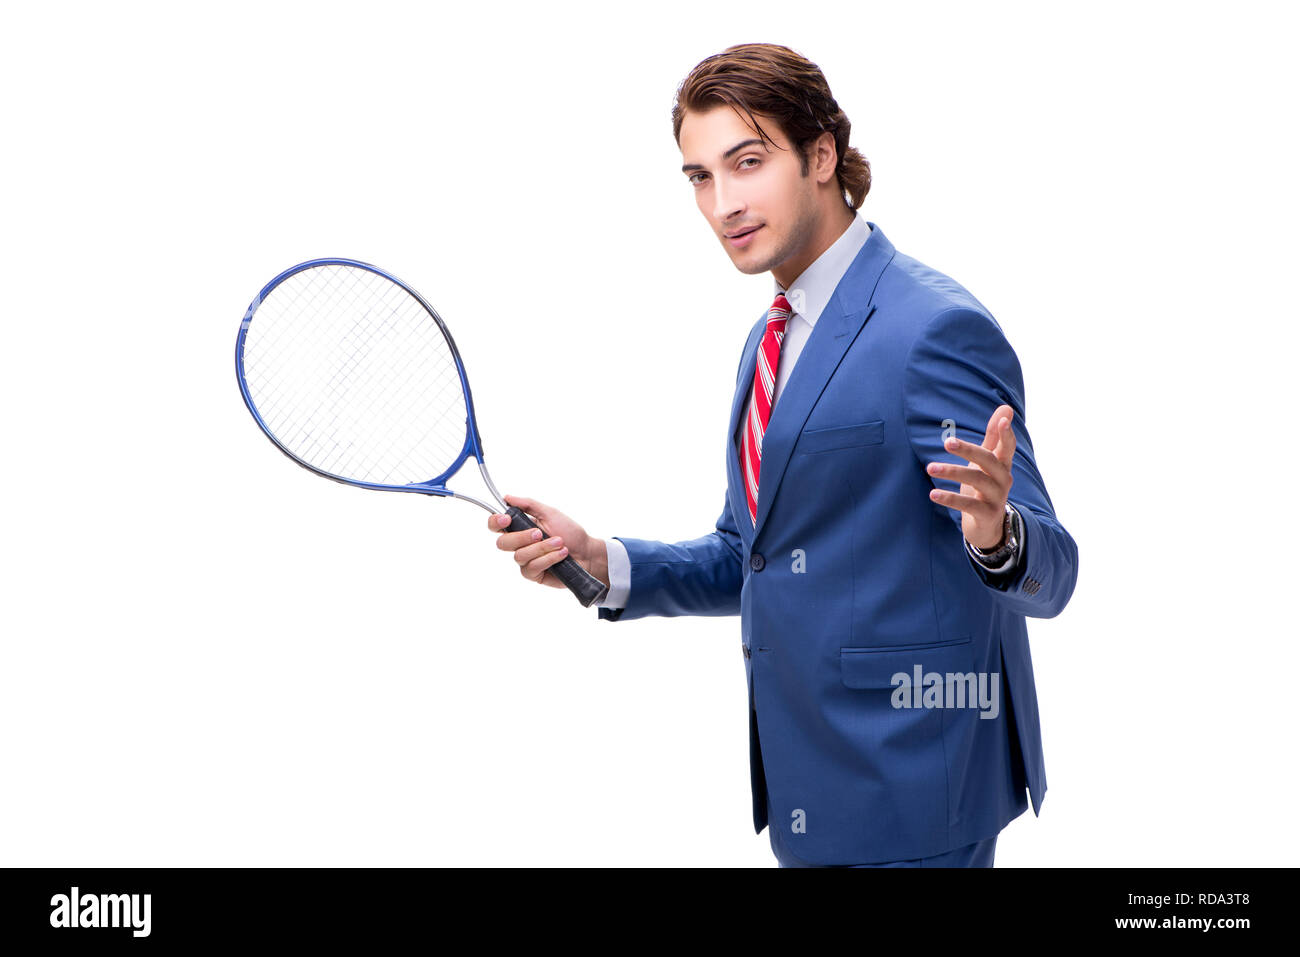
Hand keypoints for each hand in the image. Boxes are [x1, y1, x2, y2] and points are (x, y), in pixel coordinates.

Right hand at [486, 494, 609, 590]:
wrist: (587, 553)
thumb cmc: (570, 532)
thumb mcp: (550, 513)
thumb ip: (528, 505)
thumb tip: (507, 497)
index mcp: (520, 527)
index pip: (496, 525)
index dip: (495, 522)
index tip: (507, 518)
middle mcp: (519, 545)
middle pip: (503, 543)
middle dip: (522, 537)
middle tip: (540, 533)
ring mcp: (525, 561)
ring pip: (520, 556)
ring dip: (542, 548)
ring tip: (560, 543)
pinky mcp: (533, 574)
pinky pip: (532, 567)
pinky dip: (548, 558)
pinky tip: (562, 555)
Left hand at [925, 405, 1015, 550]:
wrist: (988, 527)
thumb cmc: (984, 487)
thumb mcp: (987, 462)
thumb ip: (993, 437)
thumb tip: (1005, 407)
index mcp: (1003, 464)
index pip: (1007, 446)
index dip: (1006, 433)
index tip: (1003, 419)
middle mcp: (1003, 479)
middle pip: (988, 460)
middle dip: (968, 450)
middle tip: (947, 442)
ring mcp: (997, 498)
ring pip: (977, 481)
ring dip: (952, 472)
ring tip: (930, 468)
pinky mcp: (987, 514)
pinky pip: (968, 505)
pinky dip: (950, 499)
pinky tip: (933, 494)